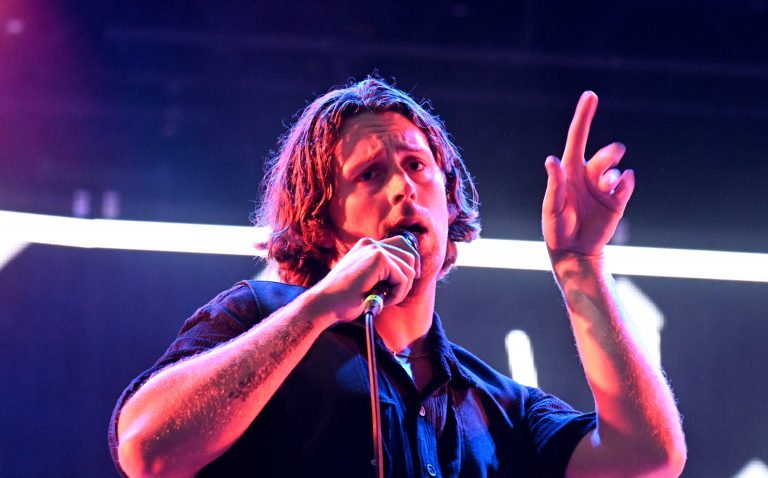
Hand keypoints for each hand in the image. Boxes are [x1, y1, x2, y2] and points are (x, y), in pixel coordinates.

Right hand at [309, 235, 420, 322]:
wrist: (324, 303)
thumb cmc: (343, 298)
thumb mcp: (366, 279)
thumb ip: (382, 272)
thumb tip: (412, 271)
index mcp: (367, 246)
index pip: (401, 245)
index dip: (411, 263)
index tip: (408, 281)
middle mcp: (372, 243)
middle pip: (410, 254)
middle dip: (409, 277)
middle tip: (395, 294)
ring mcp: (375, 249)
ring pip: (409, 269)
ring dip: (402, 289)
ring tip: (386, 299)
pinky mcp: (379, 259)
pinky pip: (403, 278)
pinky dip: (397, 294)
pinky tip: (383, 301)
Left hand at [542, 91, 634, 257]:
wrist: (574, 250)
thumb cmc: (556, 228)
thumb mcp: (551, 207)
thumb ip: (554, 184)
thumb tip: (551, 159)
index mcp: (569, 171)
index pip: (577, 138)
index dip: (583, 116)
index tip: (590, 95)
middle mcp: (587, 175)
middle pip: (603, 154)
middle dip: (609, 153)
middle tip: (615, 152)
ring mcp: (603, 187)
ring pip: (615, 168)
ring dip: (613, 171)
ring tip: (608, 183)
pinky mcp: (616, 201)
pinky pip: (625, 184)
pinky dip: (625, 183)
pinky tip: (621, 185)